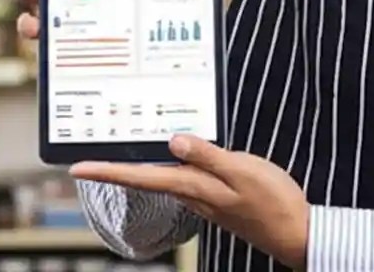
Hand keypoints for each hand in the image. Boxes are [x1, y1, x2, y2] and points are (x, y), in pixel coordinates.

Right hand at [12, 0, 247, 40]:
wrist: (190, 71)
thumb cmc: (195, 24)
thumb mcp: (209, 0)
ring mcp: (85, 25)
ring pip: (49, 9)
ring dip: (34, 2)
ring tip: (31, 0)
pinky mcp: (83, 56)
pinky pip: (55, 47)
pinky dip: (43, 41)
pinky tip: (40, 38)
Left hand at [69, 134, 309, 268]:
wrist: (296, 232)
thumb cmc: (273, 203)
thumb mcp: (242, 172)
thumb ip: (207, 156)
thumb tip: (173, 140)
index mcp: (193, 186)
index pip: (139, 176)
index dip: (107, 170)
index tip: (77, 167)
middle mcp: (191, 193)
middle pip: (143, 176)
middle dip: (113, 167)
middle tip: (85, 157)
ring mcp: (202, 196)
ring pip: (161, 176)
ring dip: (136, 166)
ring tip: (115, 152)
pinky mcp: (214, 195)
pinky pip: (182, 176)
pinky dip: (166, 165)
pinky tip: (167, 155)